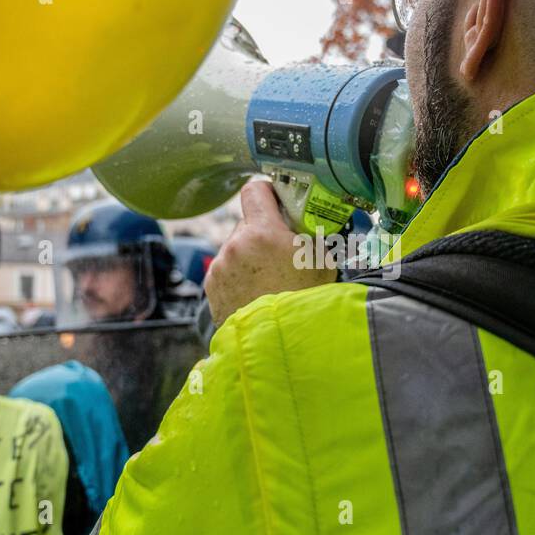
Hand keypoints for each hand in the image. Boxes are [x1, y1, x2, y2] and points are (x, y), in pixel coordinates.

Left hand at [204, 178, 337, 326]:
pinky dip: (238, 276)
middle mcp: (235, 246)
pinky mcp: (211, 287)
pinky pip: (225, 270)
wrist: (281, 344)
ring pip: (235, 249)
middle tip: (281, 253)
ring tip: (269, 281)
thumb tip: (306, 223)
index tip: (276, 202)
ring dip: (249, 257)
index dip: (267, 193)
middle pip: (246, 224)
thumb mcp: (322, 261)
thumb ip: (308, 234)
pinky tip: (255, 293)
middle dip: (262, 233)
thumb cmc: (306, 302)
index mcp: (263, 232)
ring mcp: (220, 267)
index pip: (255, 190)